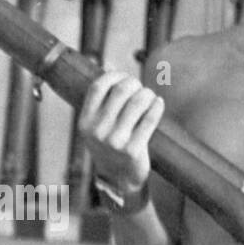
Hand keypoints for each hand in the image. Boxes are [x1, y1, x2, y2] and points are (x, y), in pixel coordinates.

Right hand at [77, 70, 164, 195]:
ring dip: (147, 94)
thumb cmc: (110, 145)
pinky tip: (158, 103)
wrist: (119, 180)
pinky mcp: (133, 149)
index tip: (124, 77)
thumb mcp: (98, 124)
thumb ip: (102, 98)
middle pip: (120, 91)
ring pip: (137, 102)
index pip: (98, 86)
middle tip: (140, 88)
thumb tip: (109, 64)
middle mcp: (97, 131)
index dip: (114, 75)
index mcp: (85, 122)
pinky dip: (157, 106)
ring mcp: (115, 141)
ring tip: (150, 97)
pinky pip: (150, 118)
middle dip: (134, 84)